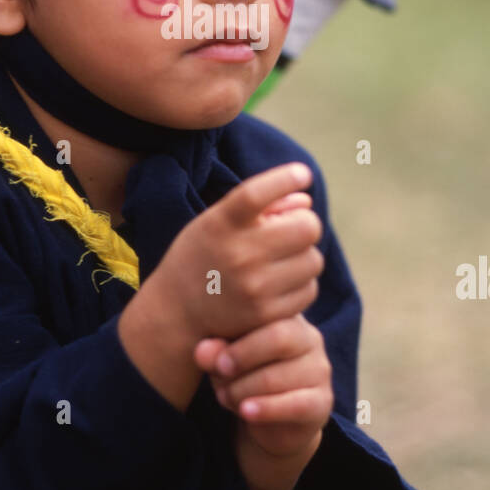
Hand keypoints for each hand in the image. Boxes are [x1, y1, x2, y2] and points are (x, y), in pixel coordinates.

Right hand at [147, 162, 323, 345]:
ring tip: (279, 260)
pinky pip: (309, 289)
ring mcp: (254, 288)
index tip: (303, 174)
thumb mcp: (218, 222)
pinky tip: (279, 283)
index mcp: (221, 224)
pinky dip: (301, 284)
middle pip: (307, 227)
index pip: (256, 194)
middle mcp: (238, 255)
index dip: (284, 178)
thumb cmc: (203, 256)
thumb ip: (261, 206)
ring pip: (314, 260)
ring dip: (304, 256)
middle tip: (290, 232)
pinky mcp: (266, 315)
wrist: (175, 314)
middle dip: (304, 225)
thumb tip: (306, 201)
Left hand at [194, 314, 332, 458]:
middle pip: (279, 339)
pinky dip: (266, 409)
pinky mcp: (322, 402)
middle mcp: (310, 338)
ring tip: (225, 397)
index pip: (266, 313)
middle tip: (219, 373)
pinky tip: (246, 412)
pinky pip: (296, 404)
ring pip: (279, 376)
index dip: (236, 334)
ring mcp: (319, 370)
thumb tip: (201, 351)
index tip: (207, 354)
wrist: (269, 422)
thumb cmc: (245, 377)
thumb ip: (216, 353)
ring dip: (243, 390)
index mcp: (287, 317)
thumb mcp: (226, 362)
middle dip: (242, 358)